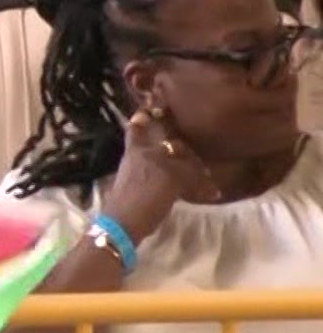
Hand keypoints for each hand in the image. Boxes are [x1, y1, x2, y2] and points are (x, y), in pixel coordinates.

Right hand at [100, 105, 217, 244]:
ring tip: (207, 176)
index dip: (142, 120)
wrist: (121, 219)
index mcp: (130, 154)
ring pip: (185, 161)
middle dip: (183, 148)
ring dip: (197, 170)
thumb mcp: (125, 181)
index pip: (135, 131)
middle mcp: (144, 153)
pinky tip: (212, 194)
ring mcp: (159, 163)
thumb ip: (138, 171)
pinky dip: (204, 188)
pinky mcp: (172, 177)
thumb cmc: (119, 205)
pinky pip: (194, 179)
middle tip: (195, 155)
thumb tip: (151, 175)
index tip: (146, 113)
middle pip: (170, 143)